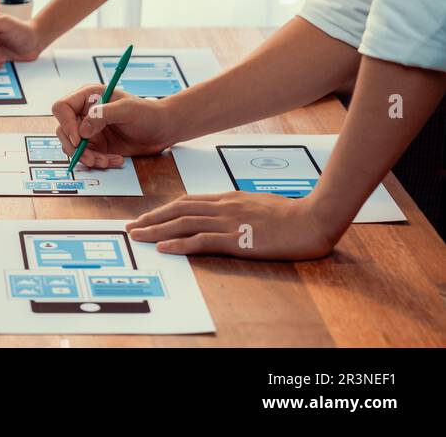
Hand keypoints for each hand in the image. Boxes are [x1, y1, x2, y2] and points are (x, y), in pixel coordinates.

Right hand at [51, 85, 176, 168]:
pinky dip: (98, 162)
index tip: (79, 139)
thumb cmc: (148, 114)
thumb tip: (82, 130)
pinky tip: (115, 160)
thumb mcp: (127, 110)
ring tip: (108, 160)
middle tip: (92, 158)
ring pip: (72, 147)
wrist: (162, 130)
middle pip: (63, 131)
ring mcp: (89, 130)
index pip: (62, 108)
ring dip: (88, 158)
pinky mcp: (95, 145)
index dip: (66, 124)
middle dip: (77, 148)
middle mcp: (84, 113)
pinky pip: (86, 157)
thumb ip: (102, 116)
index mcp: (88, 97)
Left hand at [127, 193, 343, 259]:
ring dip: (157, 230)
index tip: (148, 216)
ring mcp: (229, 222)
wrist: (313, 219)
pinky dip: (179, 244)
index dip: (165, 209)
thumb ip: (238, 208)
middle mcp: (224, 207)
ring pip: (183, 223)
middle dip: (152, 218)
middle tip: (132, 226)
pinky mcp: (236, 239)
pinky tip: (164, 248)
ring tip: (138, 237)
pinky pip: (201, 240)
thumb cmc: (292, 214)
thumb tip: (224, 213)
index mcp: (229, 198)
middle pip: (179, 210)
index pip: (188, 201)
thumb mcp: (259, 204)